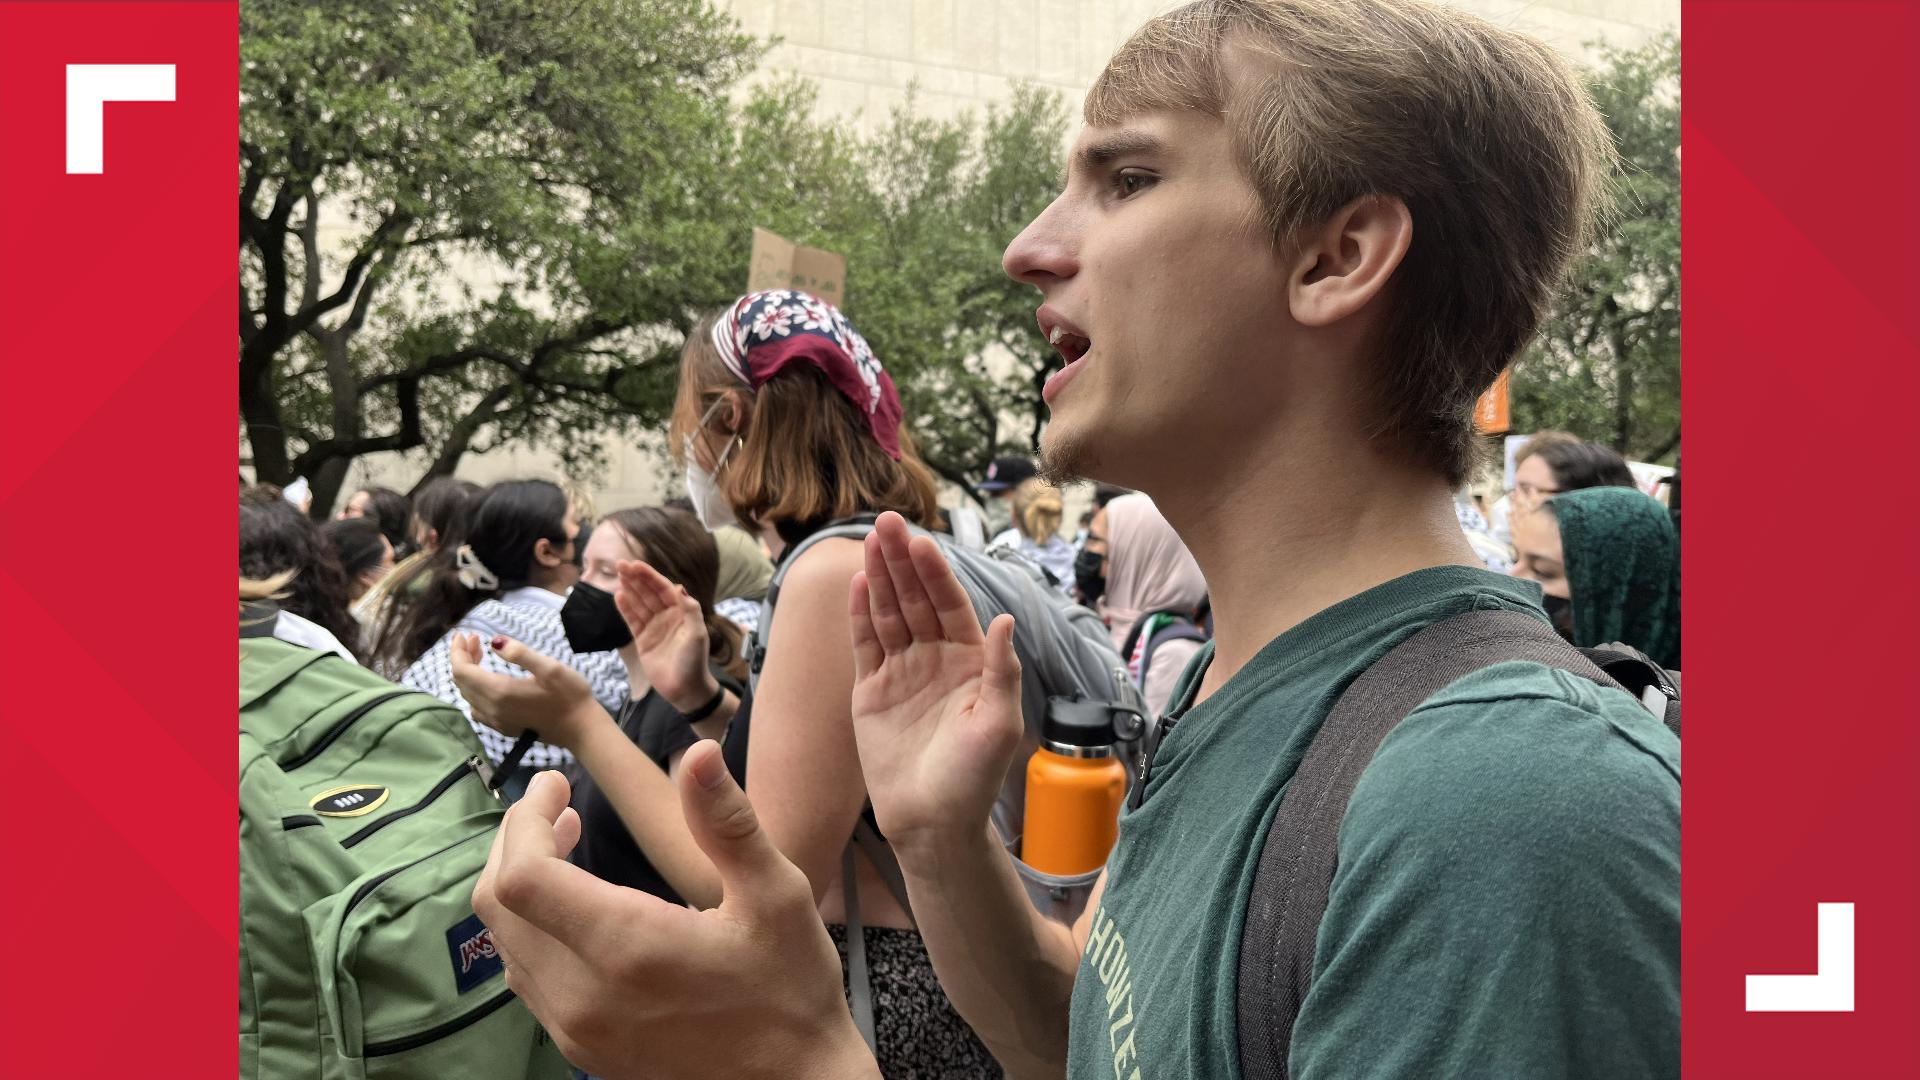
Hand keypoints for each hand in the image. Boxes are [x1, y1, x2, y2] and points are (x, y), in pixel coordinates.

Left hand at [449, 633, 605, 750]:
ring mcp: (496, 721)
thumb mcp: (550, 667)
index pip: (461, 670)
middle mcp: (491, 709)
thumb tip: (494, 642)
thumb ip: (520, 653)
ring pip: (467, 694)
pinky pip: (476, 707)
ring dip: (468, 673)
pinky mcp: (502, 727)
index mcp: (499, 691)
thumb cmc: (570, 695)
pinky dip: (474, 690)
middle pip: (462, 681)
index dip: (457, 651)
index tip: (464, 634)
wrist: (581, 728)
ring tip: (481, 655)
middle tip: (477, 640)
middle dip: (463, 657)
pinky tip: (487, 682)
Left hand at [474, 748, 877, 1079]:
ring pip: (506, 943)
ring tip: (565, 840)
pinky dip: (532, 928)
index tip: (556, 784)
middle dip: (515, 841)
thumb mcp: (777, 895)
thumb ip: (728, 823)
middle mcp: (585, 995)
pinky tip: (575, 905)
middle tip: (557, 803)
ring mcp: (577, 1029)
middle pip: (497, 905)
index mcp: (627, 948)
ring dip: (520, 883)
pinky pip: (527, 978)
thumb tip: (698, 753)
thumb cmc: (792, 988)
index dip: (525, 820)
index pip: (523, 877)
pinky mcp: (582, 1048)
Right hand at [614, 559, 717, 712]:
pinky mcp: (643, 640)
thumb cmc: (694, 661)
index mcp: (681, 612)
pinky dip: (625, 608)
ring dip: (629, 589)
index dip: (650, 576)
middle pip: (649, 593)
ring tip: (618, 575)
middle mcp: (667, 616)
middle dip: (636, 578)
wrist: (684, 689)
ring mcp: (654, 627)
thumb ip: (690, 610)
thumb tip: (679, 587)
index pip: (664, 589)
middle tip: (621, 564)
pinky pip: (632, 620)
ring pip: (639, 604)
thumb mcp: (697, 634)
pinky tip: (618, 596)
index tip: (636, 565)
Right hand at [847, 511, 1023, 853]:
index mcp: (970, 662)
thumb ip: (1000, 671)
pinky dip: (862, 614)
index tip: (921, 543)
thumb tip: (1006, 619)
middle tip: (886, 523)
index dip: (936, 573)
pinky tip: (859, 584)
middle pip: (917, 599)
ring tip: (869, 540)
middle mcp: (936, 659)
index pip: (951, 605)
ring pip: (890, 614)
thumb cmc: (973, 778)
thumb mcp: (999, 724)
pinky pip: (866, 644)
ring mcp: (902, 672)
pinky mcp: (872, 691)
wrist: (931, 823)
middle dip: (902, 561)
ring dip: (881, 577)